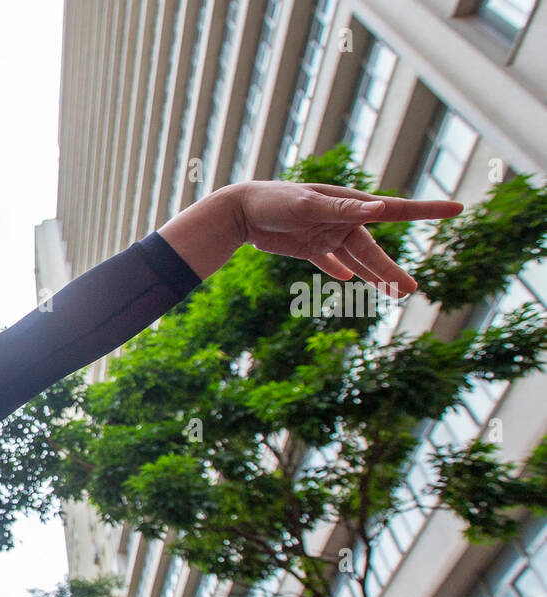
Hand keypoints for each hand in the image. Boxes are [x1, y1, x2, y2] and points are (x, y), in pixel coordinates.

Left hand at [229, 181, 463, 292]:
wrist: (240, 209)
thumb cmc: (274, 200)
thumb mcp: (307, 204)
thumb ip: (341, 209)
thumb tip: (379, 208)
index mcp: (350, 206)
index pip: (396, 210)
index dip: (428, 211)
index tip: (458, 209)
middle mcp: (342, 220)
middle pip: (373, 250)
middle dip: (392, 270)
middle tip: (412, 290)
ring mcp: (326, 234)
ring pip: (357, 259)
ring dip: (374, 276)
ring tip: (395, 294)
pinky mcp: (307, 246)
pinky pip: (329, 261)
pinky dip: (339, 269)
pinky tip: (350, 280)